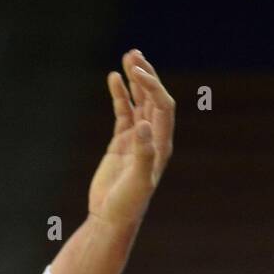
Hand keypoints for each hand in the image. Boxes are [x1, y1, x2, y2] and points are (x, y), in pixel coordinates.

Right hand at [87, 49, 174, 229]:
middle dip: (146, 76)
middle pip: (154, 99)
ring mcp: (136, 139)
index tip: (136, 71)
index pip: (162, 107)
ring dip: (135, 80)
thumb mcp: (136, 181)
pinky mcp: (121, 143)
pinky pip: (123, 112)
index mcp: (160, 146)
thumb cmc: (127, 205)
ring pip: (139, 102)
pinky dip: (119, 95)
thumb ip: (142, 153)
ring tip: (128, 57)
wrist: (111, 219)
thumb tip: (143, 125)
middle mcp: (152, 139)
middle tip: (134, 54)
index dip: (152, 87)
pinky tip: (113, 78)